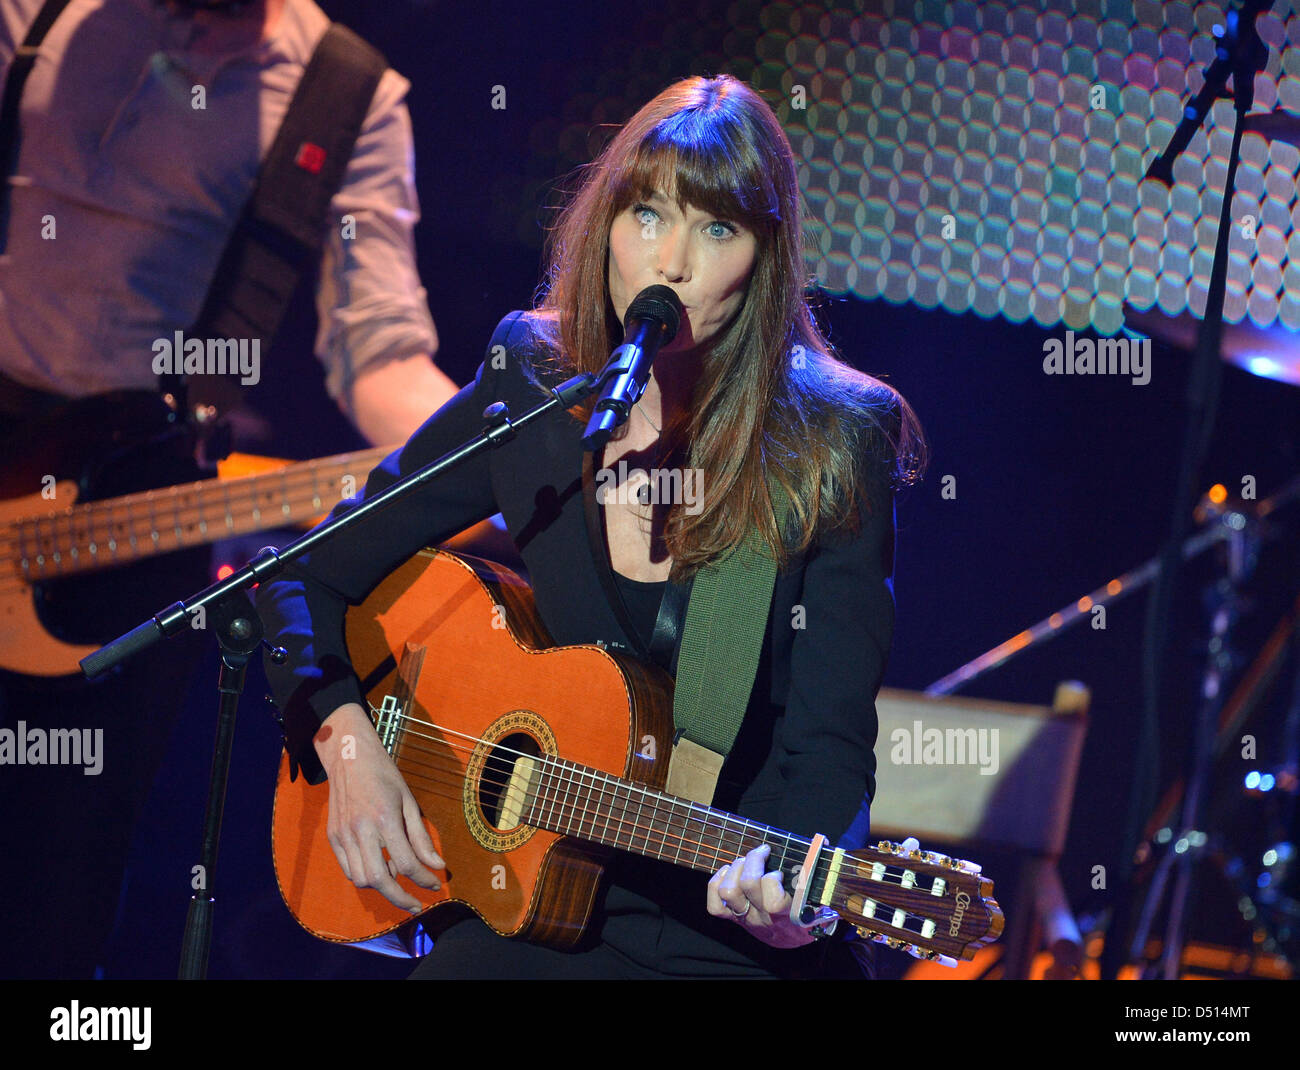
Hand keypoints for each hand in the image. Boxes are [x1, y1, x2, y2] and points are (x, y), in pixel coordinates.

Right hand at [314, 702, 444, 912]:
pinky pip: (348, 869)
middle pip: (379, 880)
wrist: (349, 757)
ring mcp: (343, 835)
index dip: (423, 880)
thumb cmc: (384, 775)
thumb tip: (436, 865)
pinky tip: (379, 868)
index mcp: (384, 818)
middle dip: (400, 899)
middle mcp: (360, 830)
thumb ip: (421, 836)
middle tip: (416, 905)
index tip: (435, 885)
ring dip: (382, 888)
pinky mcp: (333, 837)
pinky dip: (365, 876)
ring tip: (398, 879)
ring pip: (361, 880)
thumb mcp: (409, 801)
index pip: (407, 863)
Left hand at [706, 843, 816, 948]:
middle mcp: (763, 917)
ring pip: (728, 891)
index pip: (773, 901)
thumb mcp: (817, 897)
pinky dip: (716, 883)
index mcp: (786, 914)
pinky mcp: (733, 918)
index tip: (779, 872)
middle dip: (753, 860)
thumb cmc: (805, 912)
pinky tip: (728, 873)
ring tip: (745, 862)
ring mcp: (745, 918)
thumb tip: (822, 843)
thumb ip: (820, 873)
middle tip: (762, 853)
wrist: (791, 938)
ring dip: (735, 869)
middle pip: (748, 885)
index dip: (773, 879)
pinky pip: (715, 905)